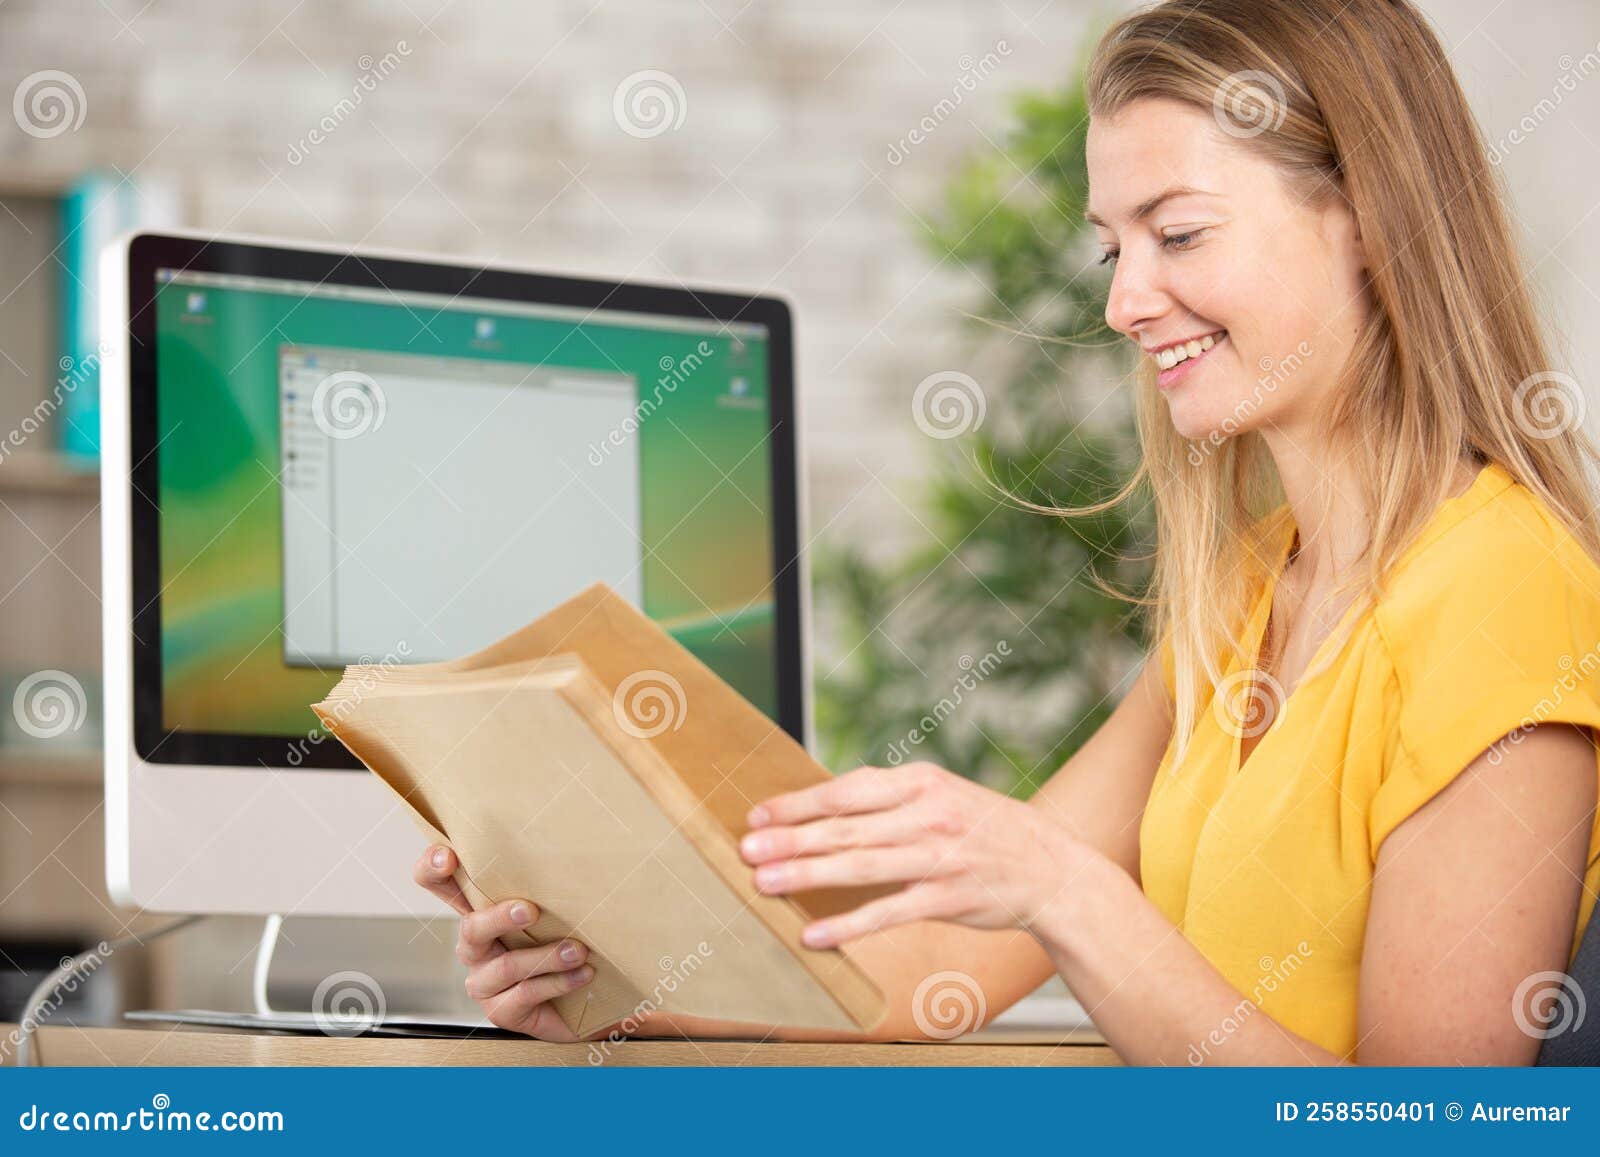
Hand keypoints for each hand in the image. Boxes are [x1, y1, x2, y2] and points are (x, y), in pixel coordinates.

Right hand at [413, 844, 595, 1040]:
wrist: (579, 1001)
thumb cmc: (560, 943)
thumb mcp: (551, 909)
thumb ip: (547, 884)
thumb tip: (575, 849)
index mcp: (479, 911)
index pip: (438, 883)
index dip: (432, 868)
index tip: (448, 858)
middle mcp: (474, 945)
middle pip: (470, 927)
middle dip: (499, 917)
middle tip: (531, 910)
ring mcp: (483, 980)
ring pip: (506, 965)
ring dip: (547, 956)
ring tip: (578, 950)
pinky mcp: (500, 1011)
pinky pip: (526, 993)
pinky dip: (559, 982)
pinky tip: (582, 974)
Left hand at [739, 762, 1086, 948]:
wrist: (1050, 869)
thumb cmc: (983, 829)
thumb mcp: (941, 795)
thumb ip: (888, 797)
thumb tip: (822, 803)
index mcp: (921, 782)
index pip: (847, 789)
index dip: (799, 802)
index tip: (757, 813)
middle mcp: (927, 815)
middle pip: (845, 828)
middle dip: (790, 838)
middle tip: (744, 848)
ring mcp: (938, 858)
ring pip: (860, 867)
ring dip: (806, 875)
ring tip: (763, 883)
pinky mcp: (947, 899)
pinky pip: (888, 914)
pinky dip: (848, 925)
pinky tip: (813, 935)